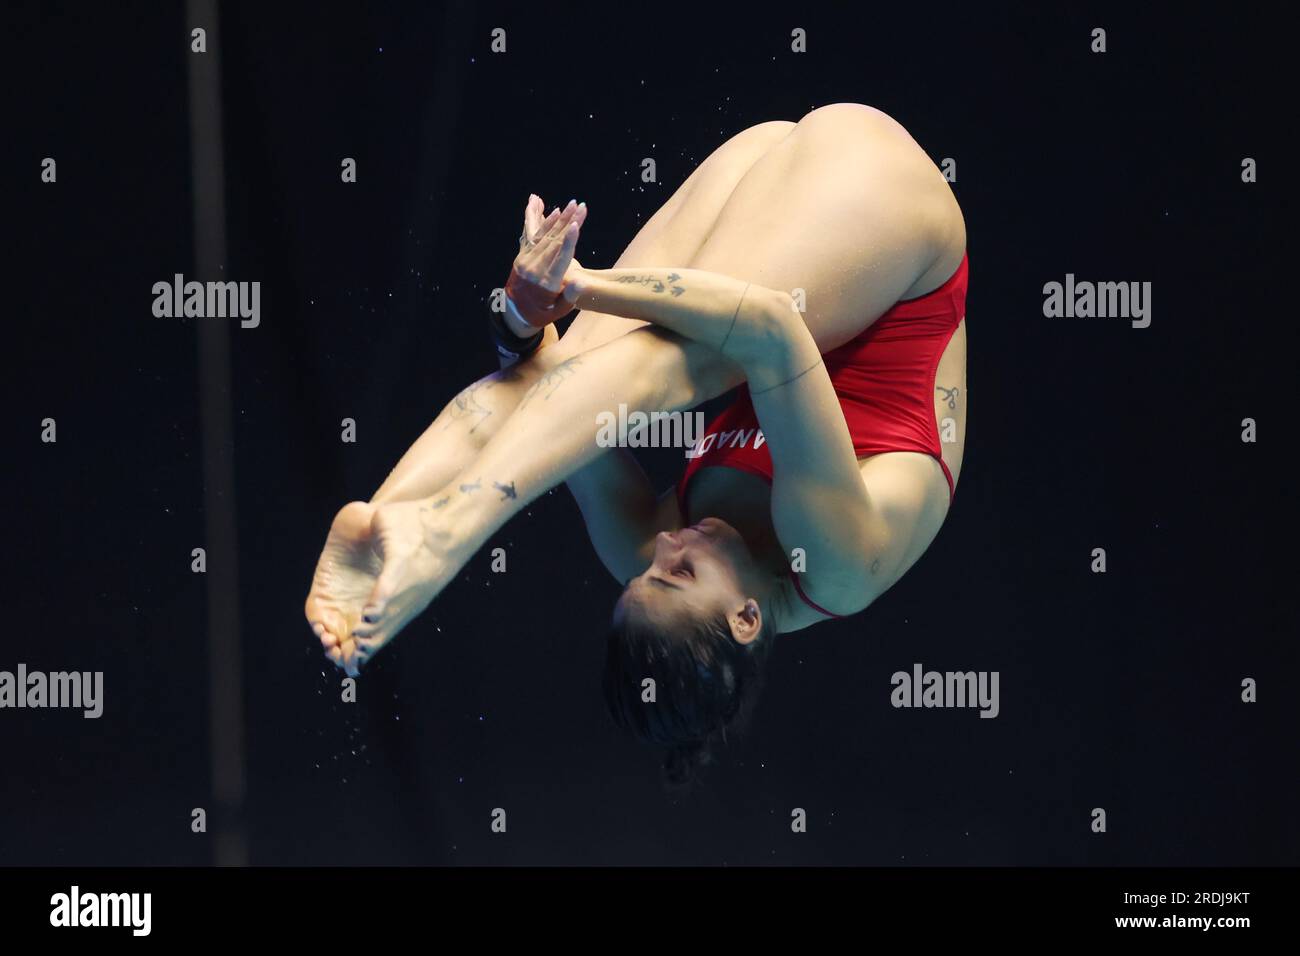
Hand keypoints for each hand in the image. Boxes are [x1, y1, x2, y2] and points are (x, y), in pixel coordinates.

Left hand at [507, 197, 586, 327]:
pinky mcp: (522, 256)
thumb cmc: (543, 312)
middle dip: (569, 222)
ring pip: (545, 235)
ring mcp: (525, 261)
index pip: (560, 259)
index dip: (568, 242)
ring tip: (572, 205)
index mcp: (546, 283)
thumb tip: (581, 282)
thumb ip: (570, 297)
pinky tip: (554, 212)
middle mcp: (534, 269)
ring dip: (559, 218)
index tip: (575, 226)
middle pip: (554, 242)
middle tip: (581, 207)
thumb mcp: (559, 311)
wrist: (514, 313)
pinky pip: (533, 236)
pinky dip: (544, 223)